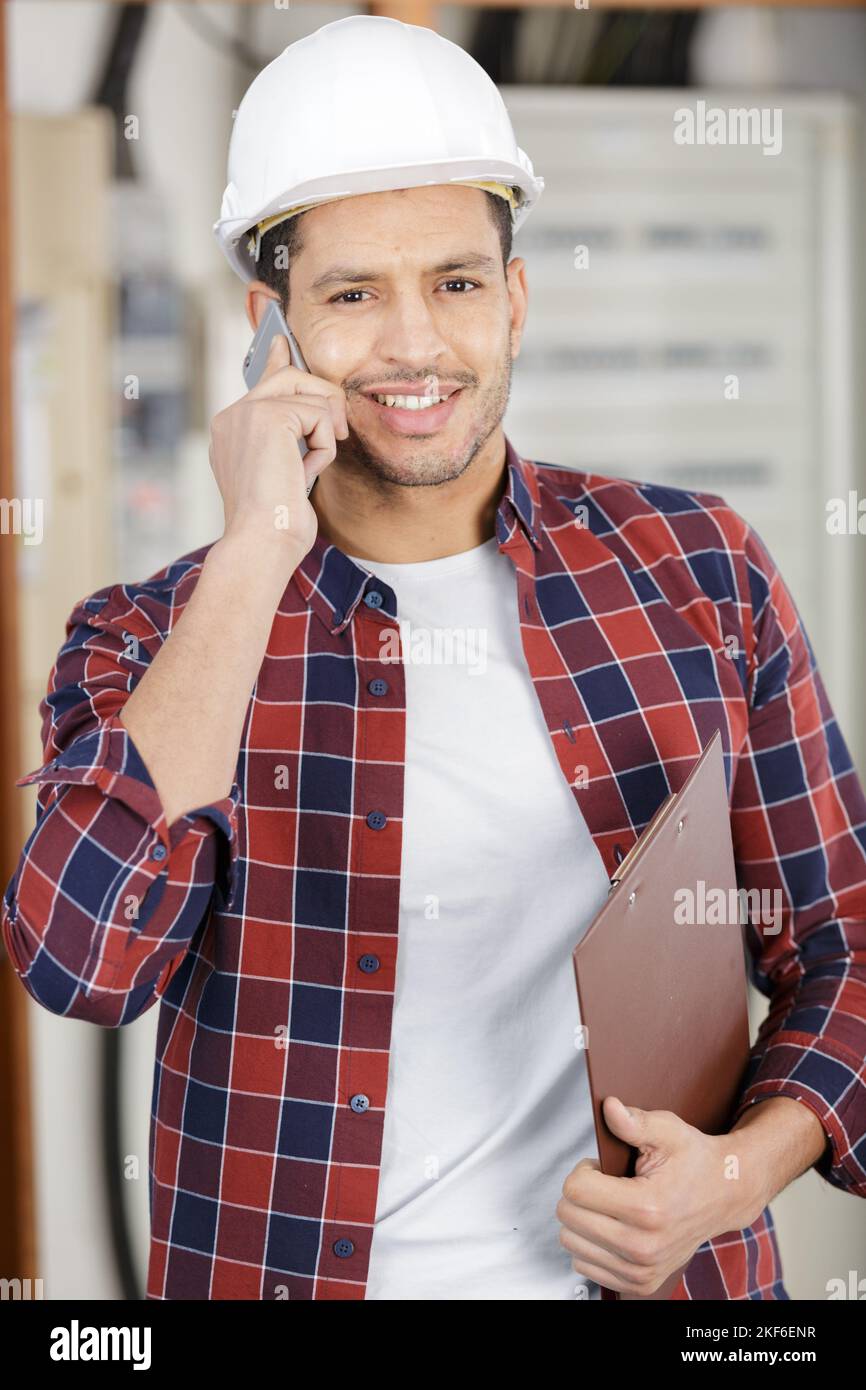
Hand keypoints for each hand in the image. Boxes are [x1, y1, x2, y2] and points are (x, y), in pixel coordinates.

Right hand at [208, 332, 348, 561]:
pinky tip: (306, 471)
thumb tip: (318, 417)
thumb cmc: (275, 524)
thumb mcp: (285, 475)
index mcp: (230, 431)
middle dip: (322, 398)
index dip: (276, 361)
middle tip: (334, 434)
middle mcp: (232, 417)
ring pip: (308, 393)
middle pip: (288, 376)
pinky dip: (323, 447)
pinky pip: (318, 415)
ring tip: (312, 466)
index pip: (259, 384)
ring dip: (323, 433)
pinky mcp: (269, 416)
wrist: (262, 541)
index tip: (283, 342)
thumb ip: (292, 441)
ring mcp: (247, 413)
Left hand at [556, 1096, 765, 1295]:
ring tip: (610, 1205)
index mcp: (647, 1209)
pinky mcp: (639, 1283)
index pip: (576, 1191)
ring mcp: (641, 1270)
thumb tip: (610, 1108)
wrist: (724, 1196)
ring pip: (572, 1242)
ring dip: (583, 1219)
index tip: (602, 1168)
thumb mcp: (669, 1131)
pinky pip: (585, 1265)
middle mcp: (643, 1246)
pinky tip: (612, 1227)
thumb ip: (635, 1121)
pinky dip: (590, 1244)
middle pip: (569, 1217)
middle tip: (606, 1184)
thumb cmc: (695, 1162)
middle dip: (580, 1193)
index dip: (584, 1170)